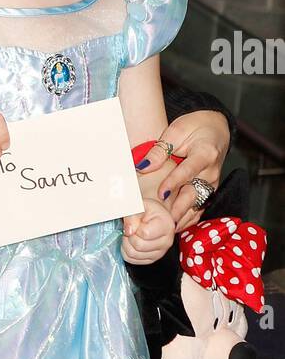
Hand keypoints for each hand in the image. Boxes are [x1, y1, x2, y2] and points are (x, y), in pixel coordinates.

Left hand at [122, 196, 174, 264]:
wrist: (152, 216)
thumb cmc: (147, 210)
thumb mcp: (139, 205)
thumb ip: (132, 216)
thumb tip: (129, 231)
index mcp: (166, 226)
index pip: (145, 234)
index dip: (135, 228)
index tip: (136, 222)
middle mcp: (166, 241)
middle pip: (139, 246)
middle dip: (129, 237)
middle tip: (131, 229)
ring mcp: (160, 252)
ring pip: (134, 254)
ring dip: (126, 244)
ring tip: (131, 235)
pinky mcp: (151, 259)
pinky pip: (132, 260)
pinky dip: (126, 251)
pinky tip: (131, 243)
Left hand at [136, 110, 230, 230]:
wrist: (215, 129)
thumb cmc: (194, 128)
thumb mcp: (176, 131)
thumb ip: (160, 150)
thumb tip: (143, 166)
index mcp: (206, 153)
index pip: (188, 171)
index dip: (174, 183)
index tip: (160, 193)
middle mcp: (212, 172)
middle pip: (194, 194)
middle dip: (177, 209)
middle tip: (160, 222)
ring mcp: (211, 184)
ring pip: (197, 205)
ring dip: (181, 218)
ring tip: (164, 230)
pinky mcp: (209, 191)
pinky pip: (199, 209)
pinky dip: (187, 219)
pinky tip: (172, 228)